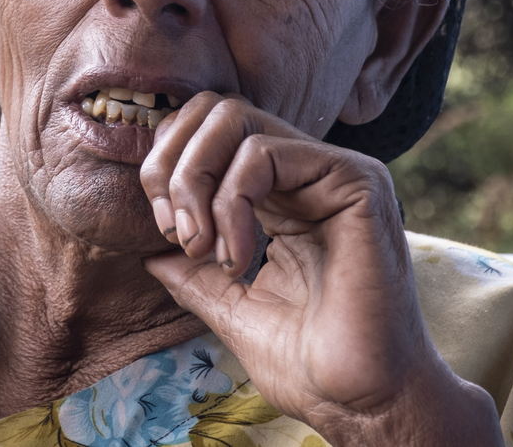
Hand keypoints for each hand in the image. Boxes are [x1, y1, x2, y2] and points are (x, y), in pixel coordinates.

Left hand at [139, 92, 501, 445]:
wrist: (363, 403)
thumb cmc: (311, 366)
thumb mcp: (234, 310)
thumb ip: (194, 274)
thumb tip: (149, 254)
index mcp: (282, 196)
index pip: (208, 131)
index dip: (168, 167)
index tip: (165, 233)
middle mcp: (309, 173)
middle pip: (214, 108)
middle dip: (173, 166)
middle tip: (177, 233)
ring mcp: (335, 172)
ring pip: (233, 118)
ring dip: (196, 184)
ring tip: (204, 249)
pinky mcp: (356, 181)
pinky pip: (262, 153)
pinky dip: (231, 202)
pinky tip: (238, 256)